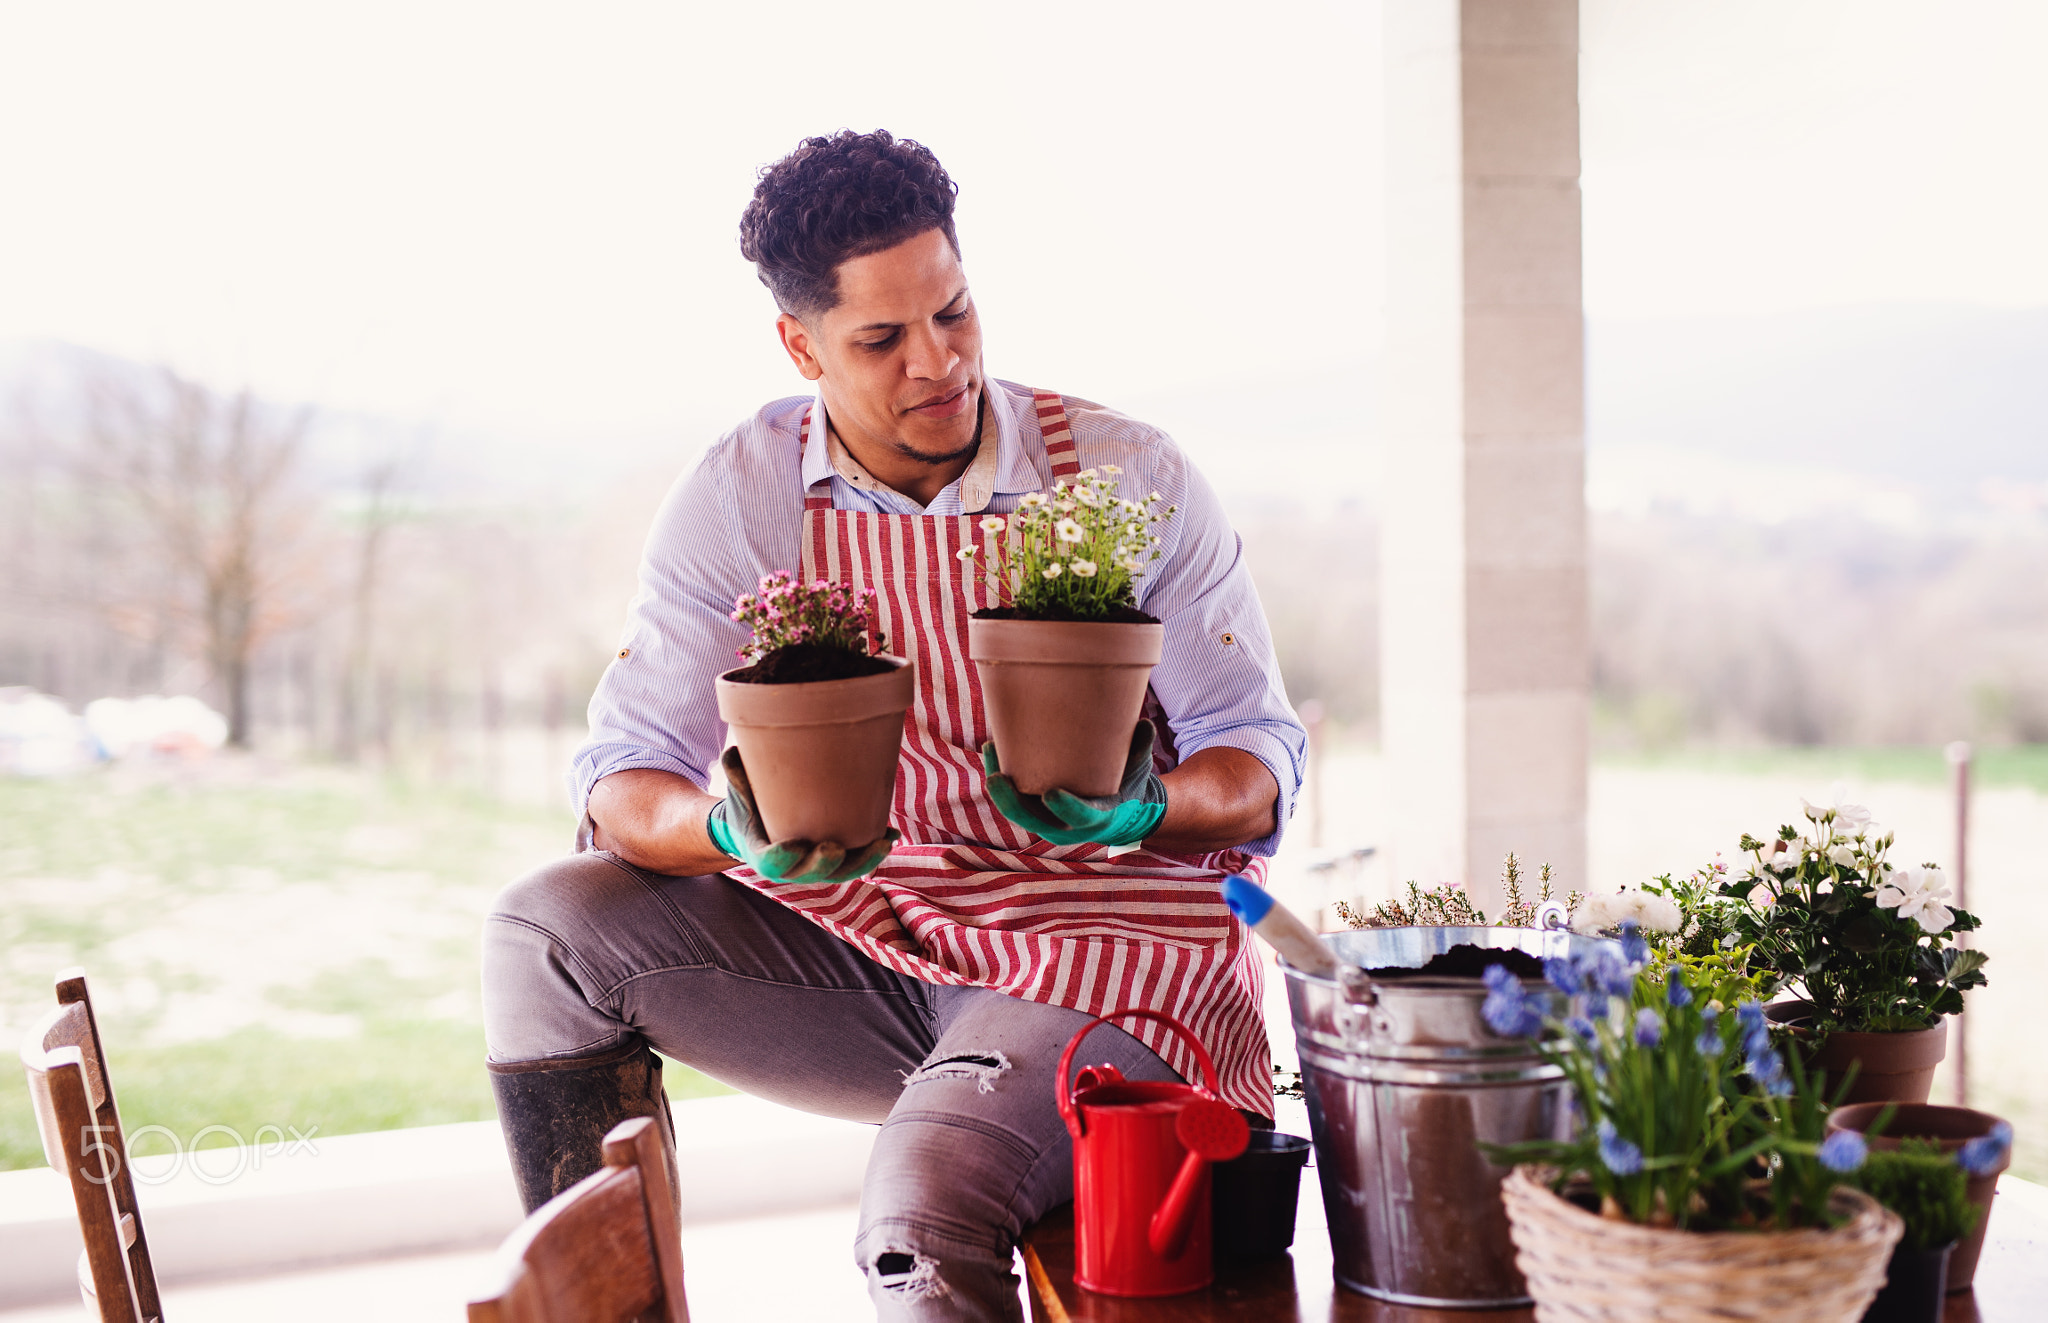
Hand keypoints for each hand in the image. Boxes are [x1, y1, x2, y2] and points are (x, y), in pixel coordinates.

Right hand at [706, 746, 896, 881]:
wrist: (762, 826)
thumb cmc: (749, 805)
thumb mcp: (738, 791)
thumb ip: (736, 775)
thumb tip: (735, 751)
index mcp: (763, 856)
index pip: (771, 864)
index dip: (782, 858)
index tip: (792, 845)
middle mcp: (793, 869)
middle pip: (811, 873)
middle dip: (824, 864)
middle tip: (835, 847)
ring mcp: (817, 868)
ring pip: (842, 872)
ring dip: (863, 860)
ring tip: (881, 842)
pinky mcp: (837, 861)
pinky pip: (857, 861)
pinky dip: (874, 851)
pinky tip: (890, 835)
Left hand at [982, 720, 1167, 846]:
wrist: (1117, 813)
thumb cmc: (1128, 786)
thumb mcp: (1139, 769)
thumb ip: (1141, 748)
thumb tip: (1143, 723)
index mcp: (1098, 819)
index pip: (1080, 817)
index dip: (1066, 808)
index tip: (1051, 794)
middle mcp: (1067, 827)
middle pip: (1032, 820)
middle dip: (1011, 801)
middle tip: (997, 776)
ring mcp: (1047, 821)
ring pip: (1016, 810)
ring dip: (998, 786)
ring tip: (991, 749)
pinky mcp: (1035, 811)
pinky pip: (1012, 800)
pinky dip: (1000, 780)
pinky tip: (993, 750)